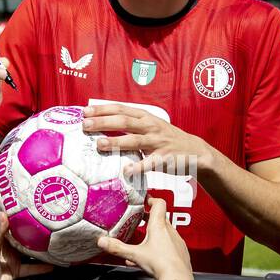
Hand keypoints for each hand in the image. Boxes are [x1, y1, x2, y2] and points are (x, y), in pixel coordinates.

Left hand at [0, 212, 52, 279]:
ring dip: (38, 250)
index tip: (28, 208)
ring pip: (28, 252)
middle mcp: (7, 247)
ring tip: (51, 242)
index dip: (17, 218)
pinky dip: (40, 268)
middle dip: (31, 232)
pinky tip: (51, 266)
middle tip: (45, 223)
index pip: (9, 225)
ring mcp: (12, 259)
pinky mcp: (16, 270)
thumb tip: (3, 214)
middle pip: (21, 239)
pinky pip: (30, 268)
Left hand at [82, 104, 214, 178]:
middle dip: (104, 122)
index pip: (121, 109)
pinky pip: (149, 163)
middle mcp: (150, 126)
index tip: (85, 111)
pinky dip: (138, 167)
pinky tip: (126, 171)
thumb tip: (102, 124)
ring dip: (116, 142)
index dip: (103, 109)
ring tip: (99, 144)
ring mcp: (158, 142)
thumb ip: (131, 124)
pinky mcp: (164, 158)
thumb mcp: (150, 126)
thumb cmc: (166, 139)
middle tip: (85, 125)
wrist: (194, 151)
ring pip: (134, 140)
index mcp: (145, 117)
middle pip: (124, 121)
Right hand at [96, 197, 192, 279]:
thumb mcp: (134, 255)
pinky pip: (170, 245)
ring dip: (156, 233)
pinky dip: (162, 247)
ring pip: (166, 232)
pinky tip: (154, 256)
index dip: (152, 200)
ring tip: (145, 241)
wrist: (177, 278)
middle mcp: (170, 231)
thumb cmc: (160, 264)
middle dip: (150, 218)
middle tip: (142, 218)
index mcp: (159, 226)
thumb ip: (117, 248)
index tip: (146, 200)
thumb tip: (103, 242)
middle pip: (161, 218)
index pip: (159, 204)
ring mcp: (177, 242)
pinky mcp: (181, 252)